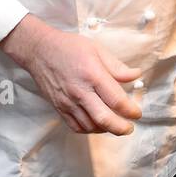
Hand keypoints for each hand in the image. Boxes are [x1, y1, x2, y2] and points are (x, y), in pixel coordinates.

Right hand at [0, 14, 142, 134]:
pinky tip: (96, 124)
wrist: (39, 50)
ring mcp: (68, 102)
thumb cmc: (68, 47)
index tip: (137, 112)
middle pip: (104, 119)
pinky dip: (89, 130)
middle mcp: (80, 91)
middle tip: (129, 128)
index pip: (117, 100)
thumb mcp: (96, 49)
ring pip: (91, 126)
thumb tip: (136, 75)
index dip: (131, 110)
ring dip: (106, 129)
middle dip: (121, 128)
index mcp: (93, 74)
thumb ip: (117, 66)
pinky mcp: (59, 107)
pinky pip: (76, 127)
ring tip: (114, 125)